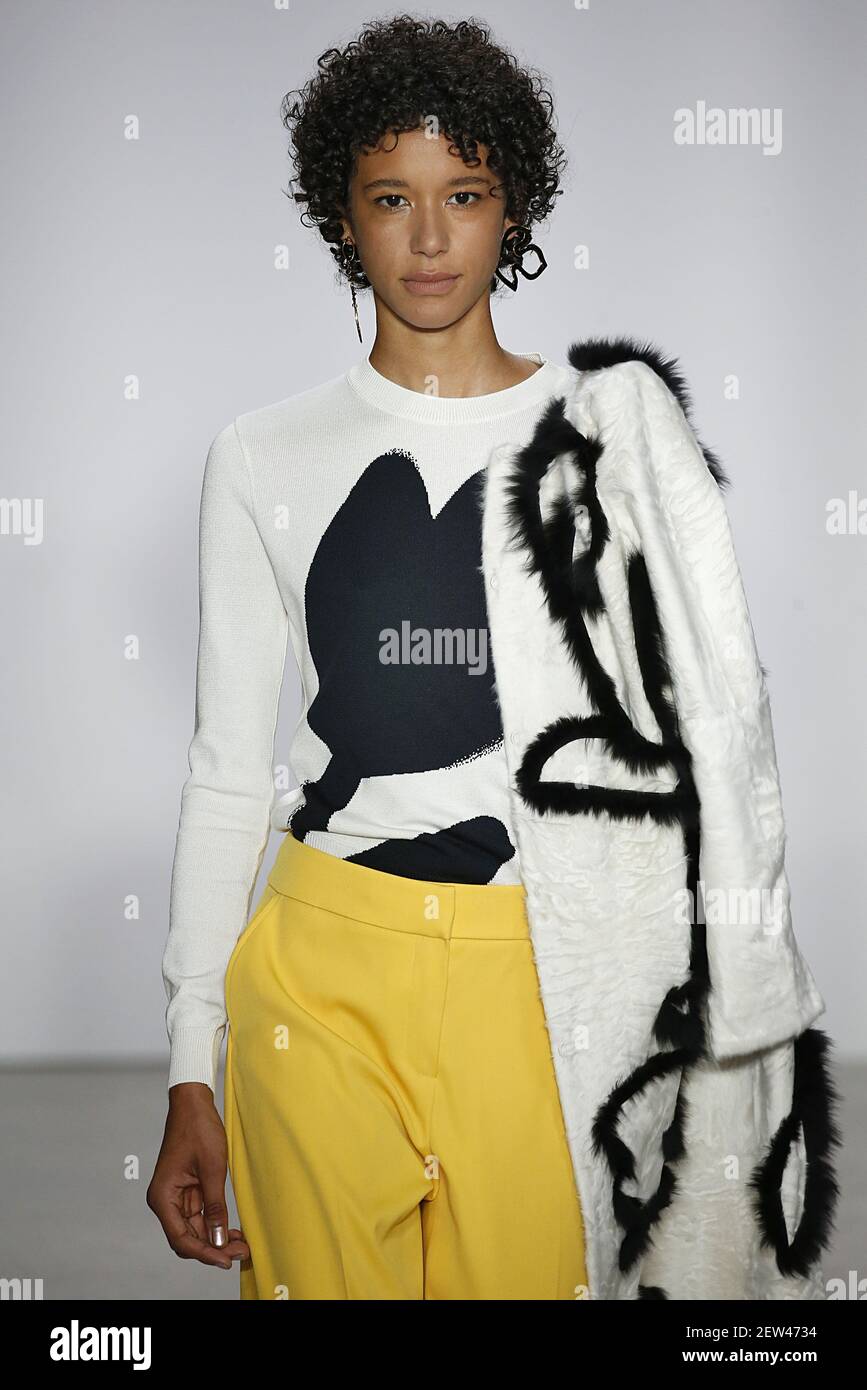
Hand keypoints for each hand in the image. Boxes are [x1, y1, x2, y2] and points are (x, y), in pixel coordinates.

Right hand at [147, 1083, 250, 1270]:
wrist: (193, 1103)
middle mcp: (165, 1201)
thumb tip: (219, 1239)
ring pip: (194, 1230)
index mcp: (162, 1197)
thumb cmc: (198, 1129)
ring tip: (242, 1245)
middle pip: (187, 1238)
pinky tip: (234, 1231)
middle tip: (241, 1253)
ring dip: (216, 1239)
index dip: (204, 1253)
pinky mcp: (186, 1191)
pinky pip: (199, 1216)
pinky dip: (215, 1225)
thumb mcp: (212, 1168)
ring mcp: (176, 1197)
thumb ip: (214, 1206)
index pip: (180, 1238)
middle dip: (213, 1249)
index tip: (226, 1260)